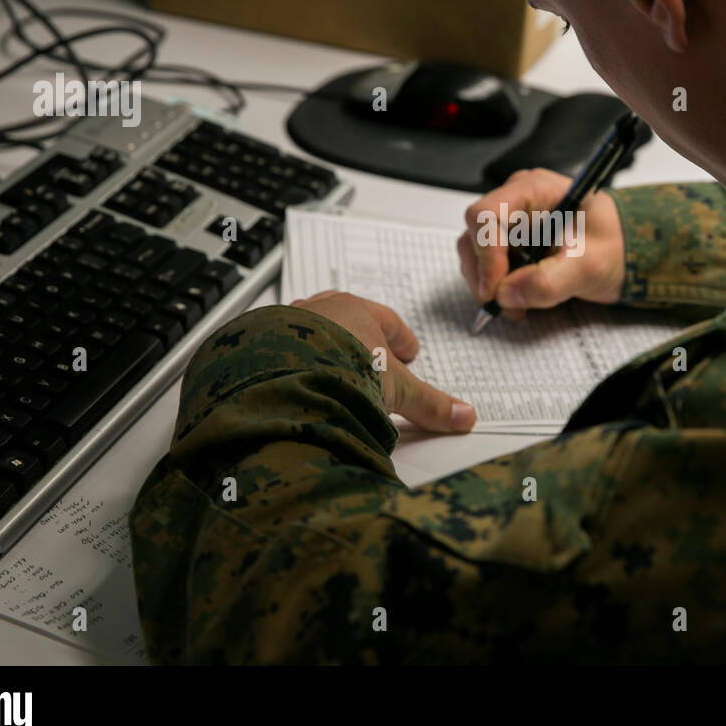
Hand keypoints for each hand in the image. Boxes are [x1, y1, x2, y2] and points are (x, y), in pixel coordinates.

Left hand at [290, 291, 475, 432]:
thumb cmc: (340, 364)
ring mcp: (288, 322)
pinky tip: (297, 380)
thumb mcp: (396, 388)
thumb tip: (463, 416)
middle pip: (347, 320)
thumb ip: (430, 404)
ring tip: (330, 370)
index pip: (387, 322)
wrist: (284, 370)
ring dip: (323, 347)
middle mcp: (321, 309)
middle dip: (360, 338)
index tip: (408, 351)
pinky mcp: (262, 341)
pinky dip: (293, 360)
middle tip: (369, 356)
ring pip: (313, 330)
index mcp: (357, 310)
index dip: (401, 339)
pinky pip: (283, 346)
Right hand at [457, 167, 625, 320]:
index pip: (487, 215)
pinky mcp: (510, 244)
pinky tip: (518, 301)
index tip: (496, 288)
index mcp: (534, 190)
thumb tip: (507, 294)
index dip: (486, 253)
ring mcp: (511, 223)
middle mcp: (517, 202)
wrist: (624, 252)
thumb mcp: (590, 264)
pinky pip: (487, 266)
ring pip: (475, 253)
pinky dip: (496, 288)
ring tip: (516, 307)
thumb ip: (550, 281)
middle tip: (503, 305)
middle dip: (484, 274)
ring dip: (488, 284)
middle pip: (474, 235)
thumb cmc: (614, 245)